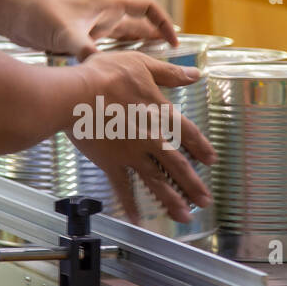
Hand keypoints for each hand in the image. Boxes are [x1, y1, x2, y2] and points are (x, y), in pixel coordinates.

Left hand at [0, 0, 177, 58]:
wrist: (8, 12)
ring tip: (149, 74)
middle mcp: (103, 14)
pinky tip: (117, 76)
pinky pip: (106, 50)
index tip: (175, 44)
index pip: (147, 8)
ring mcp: (91, 27)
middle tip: (168, 65)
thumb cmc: (36, 13)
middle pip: (138, 26)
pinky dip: (115, 60)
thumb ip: (86, 51)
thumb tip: (105, 72)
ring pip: (122, 39)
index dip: (164, 24)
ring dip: (136, 53)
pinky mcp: (78, 39)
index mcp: (107, 5)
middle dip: (154, 42)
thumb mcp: (64, 32)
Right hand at [70, 51, 216, 223]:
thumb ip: (170, 73)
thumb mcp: (142, 65)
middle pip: (178, 165)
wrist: (75, 95)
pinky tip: (138, 220)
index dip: (202, 147)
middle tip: (205, 201)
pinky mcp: (111, 162)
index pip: (188, 133)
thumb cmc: (106, 75)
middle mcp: (150, 138)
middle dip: (193, 185)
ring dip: (172, 200)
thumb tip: (195, 74)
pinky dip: (131, 204)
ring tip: (184, 217)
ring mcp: (131, 153)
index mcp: (160, 113)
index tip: (211, 161)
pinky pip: (124, 187)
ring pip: (156, 181)